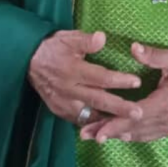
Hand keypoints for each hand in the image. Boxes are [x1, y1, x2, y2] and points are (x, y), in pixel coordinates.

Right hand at [27, 30, 142, 125]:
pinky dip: (92, 125)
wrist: (28, 60)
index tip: (137, 82)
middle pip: (98, 100)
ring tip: (126, 128)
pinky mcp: (59, 110)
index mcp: (72, 71)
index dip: (119, 80)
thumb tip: (102, 38)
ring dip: (107, 122)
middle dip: (119, 108)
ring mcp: (63, 103)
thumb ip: (86, 41)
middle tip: (138, 113)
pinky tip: (106, 128)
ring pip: (88, 115)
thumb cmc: (54, 47)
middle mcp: (68, 90)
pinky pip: (78, 120)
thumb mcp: (69, 38)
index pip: (100, 78)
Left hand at [80, 43, 167, 143]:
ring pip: (138, 135)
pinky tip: (120, 135)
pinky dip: (131, 136)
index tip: (97, 130)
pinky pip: (147, 135)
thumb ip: (154, 55)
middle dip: (109, 132)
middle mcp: (164, 119)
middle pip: (132, 129)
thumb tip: (134, 48)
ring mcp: (167, 126)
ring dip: (117, 135)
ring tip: (95, 136)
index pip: (135, 116)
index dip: (116, 124)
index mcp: (163, 103)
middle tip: (86, 135)